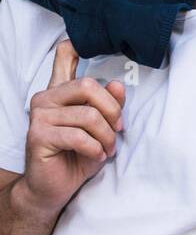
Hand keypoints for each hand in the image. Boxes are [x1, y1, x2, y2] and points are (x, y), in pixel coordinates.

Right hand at [22, 39, 124, 214]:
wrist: (53, 189)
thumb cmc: (77, 157)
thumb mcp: (100, 130)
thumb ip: (107, 106)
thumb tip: (118, 85)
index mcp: (60, 92)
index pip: (63, 57)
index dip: (75, 47)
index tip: (83, 45)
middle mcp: (46, 98)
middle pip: (88, 86)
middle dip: (112, 110)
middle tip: (118, 130)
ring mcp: (39, 115)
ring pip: (88, 116)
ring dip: (106, 136)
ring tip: (108, 149)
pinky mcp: (38, 135)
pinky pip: (78, 136)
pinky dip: (95, 148)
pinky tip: (96, 155)